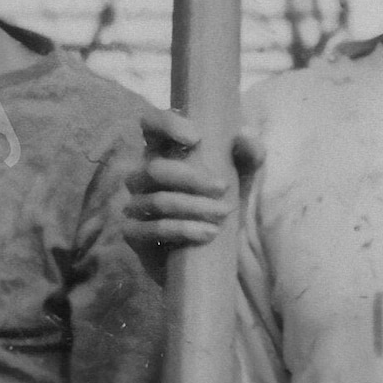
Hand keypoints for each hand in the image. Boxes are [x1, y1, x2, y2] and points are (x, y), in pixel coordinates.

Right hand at [123, 103, 262, 284]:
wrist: (210, 258)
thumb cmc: (220, 208)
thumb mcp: (242, 181)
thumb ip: (249, 156)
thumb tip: (245, 135)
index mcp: (163, 151)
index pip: (150, 123)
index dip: (166, 124)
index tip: (197, 138)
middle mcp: (143, 174)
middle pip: (156, 169)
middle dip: (193, 179)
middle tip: (224, 188)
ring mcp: (135, 204)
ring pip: (158, 201)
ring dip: (195, 207)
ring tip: (224, 215)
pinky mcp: (133, 233)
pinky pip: (153, 229)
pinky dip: (183, 230)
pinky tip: (208, 233)